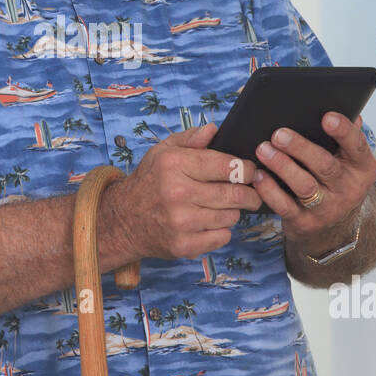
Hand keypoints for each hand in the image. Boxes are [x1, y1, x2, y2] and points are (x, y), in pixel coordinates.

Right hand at [105, 121, 261, 260]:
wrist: (123, 220)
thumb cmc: (148, 182)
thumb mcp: (162, 152)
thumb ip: (190, 139)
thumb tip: (214, 130)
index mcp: (174, 164)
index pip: (227, 166)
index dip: (246, 169)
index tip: (250, 172)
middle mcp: (177, 192)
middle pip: (235, 194)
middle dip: (250, 194)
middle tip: (252, 194)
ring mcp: (181, 222)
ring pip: (231, 217)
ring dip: (233, 212)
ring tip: (222, 207)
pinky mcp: (184, 245)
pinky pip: (222, 237)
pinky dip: (221, 231)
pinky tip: (209, 223)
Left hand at [252, 112, 375, 245]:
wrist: (333, 228)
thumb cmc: (336, 180)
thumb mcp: (347, 159)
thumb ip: (345, 134)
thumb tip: (347, 106)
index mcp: (362, 167)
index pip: (357, 146)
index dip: (343, 131)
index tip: (326, 116)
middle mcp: (349, 189)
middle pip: (325, 165)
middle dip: (301, 148)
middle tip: (278, 133)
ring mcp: (328, 208)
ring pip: (304, 186)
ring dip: (282, 166)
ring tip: (263, 149)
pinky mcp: (305, 223)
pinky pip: (285, 206)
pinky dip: (270, 190)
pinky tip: (258, 175)